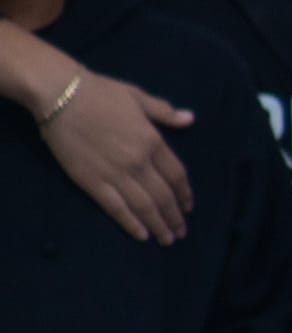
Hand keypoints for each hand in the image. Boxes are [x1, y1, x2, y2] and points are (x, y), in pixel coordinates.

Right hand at [40, 68, 196, 242]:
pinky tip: (141, 235)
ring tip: (167, 239)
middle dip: (174, 217)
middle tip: (181, 232)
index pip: (177, 175)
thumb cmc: (101, 92)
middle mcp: (138, 162)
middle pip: (163, 196)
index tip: (189, 207)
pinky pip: (115, 208)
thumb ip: (165, 112)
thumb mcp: (139, 98)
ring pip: (143, 206)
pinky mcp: (91, 182)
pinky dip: (130, 223)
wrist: (60, 95)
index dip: (185, 194)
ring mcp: (115, 174)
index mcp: (153, 141)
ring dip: (158, 225)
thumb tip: (190, 119)